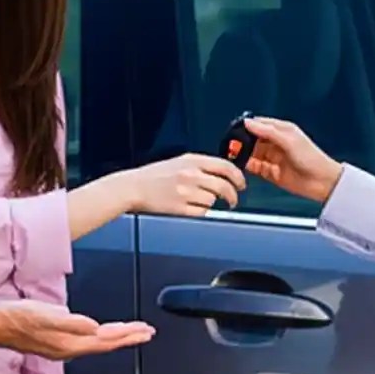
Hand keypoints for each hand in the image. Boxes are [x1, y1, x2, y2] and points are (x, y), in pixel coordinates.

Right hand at [0, 300, 154, 360]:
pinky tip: (104, 333)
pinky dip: (103, 336)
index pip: (108, 341)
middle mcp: (70, 348)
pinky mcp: (58, 341)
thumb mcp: (47, 316)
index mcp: (70, 343)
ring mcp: (64, 346)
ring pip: (99, 343)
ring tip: (134, 332)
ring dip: (118, 337)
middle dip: (129, 337)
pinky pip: (90, 341)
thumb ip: (72, 323)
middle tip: (147, 332)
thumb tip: (94, 328)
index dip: (128, 335)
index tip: (145, 331)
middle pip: (107, 344)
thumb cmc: (20, 318)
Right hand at [123, 153, 245, 215]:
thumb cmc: (154, 176)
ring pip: (213, 200)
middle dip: (232, 196)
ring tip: (199, 202)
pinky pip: (202, 213)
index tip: (241, 184)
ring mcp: (187, 192)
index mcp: (192, 160)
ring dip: (211, 203)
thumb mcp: (179, 162)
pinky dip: (201, 213)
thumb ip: (201, 165)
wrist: (133, 187)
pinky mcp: (181, 208)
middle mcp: (191, 174)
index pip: (225, 167)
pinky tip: (191, 208)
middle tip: (232, 200)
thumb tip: (223, 173)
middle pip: (224, 186)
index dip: (238, 177)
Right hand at [242, 117, 342, 203]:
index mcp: (282, 130)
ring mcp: (272, 158)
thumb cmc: (312, 158)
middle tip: (230, 144)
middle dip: (241, 141)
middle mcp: (275, 143)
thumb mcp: (289, 140)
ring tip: (232, 154)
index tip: (234, 129)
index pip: (259, 124)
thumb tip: (248, 122)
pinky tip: (239, 165)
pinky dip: (246, 166)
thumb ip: (267, 131)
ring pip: (251, 153)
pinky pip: (254, 167)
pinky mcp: (270, 172)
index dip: (246, 126)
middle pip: (252, 139)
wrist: (321, 182)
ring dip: (242, 154)